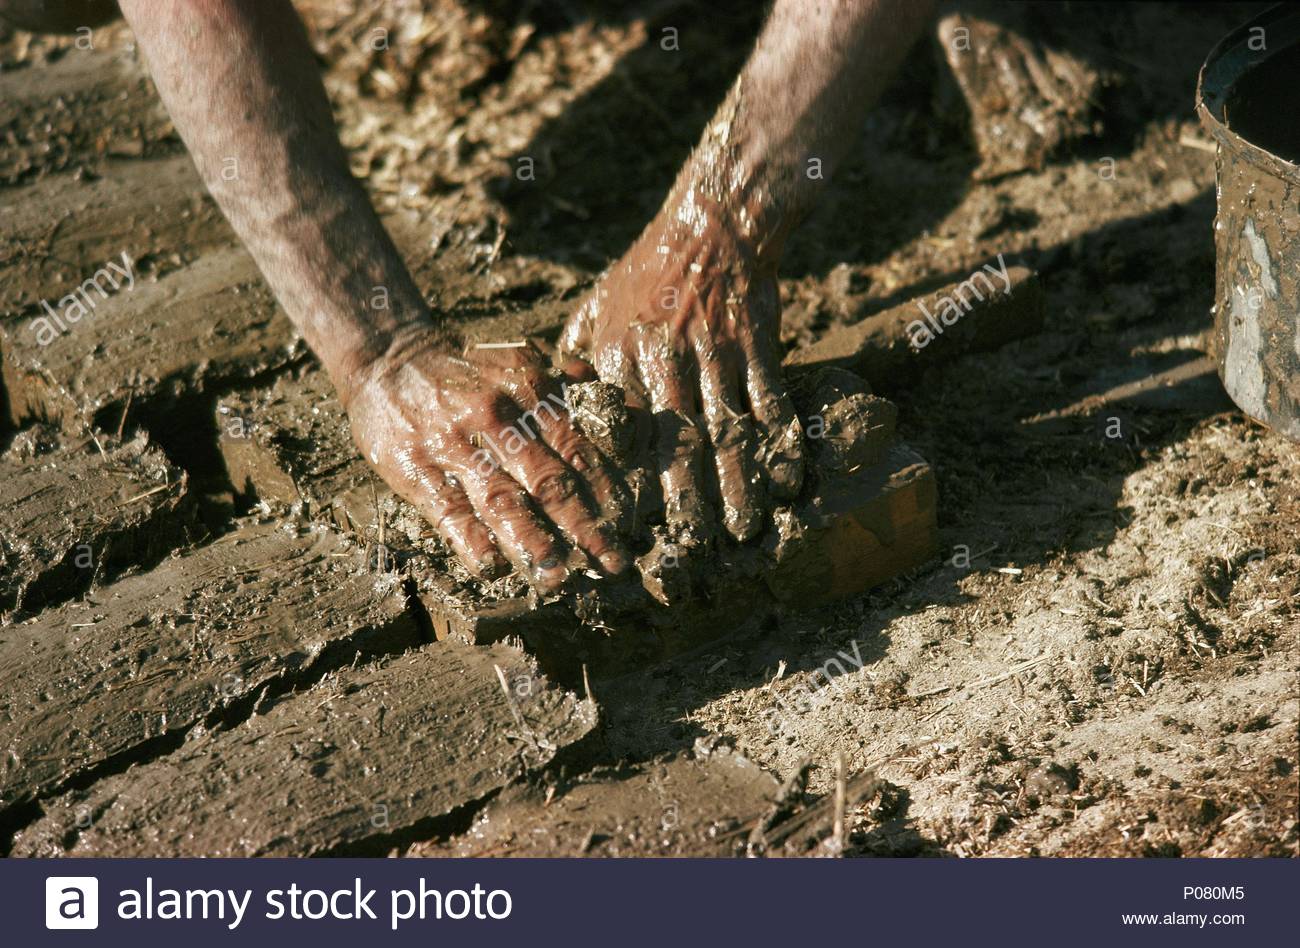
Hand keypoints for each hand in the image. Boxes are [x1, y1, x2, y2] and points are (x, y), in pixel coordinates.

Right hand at [341, 326, 632, 592]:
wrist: (388, 358)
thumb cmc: (467, 370)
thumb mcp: (520, 361)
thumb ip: (567, 384)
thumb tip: (620, 402)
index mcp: (530, 392)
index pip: (576, 449)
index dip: (604, 491)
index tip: (624, 527)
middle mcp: (497, 418)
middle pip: (548, 481)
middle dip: (584, 528)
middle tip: (611, 564)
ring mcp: (455, 444)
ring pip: (502, 499)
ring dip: (534, 541)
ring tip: (559, 575)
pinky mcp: (416, 467)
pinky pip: (448, 508)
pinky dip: (471, 539)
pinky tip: (492, 566)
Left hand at [561, 203, 802, 543]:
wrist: (711, 224)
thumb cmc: (647, 270)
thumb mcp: (596, 304)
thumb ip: (576, 354)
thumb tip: (559, 401)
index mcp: (617, 356)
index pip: (620, 433)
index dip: (628, 483)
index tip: (632, 528)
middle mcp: (664, 359)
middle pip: (676, 443)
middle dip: (687, 501)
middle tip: (695, 548)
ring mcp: (714, 353)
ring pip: (726, 430)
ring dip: (738, 484)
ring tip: (745, 529)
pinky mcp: (755, 345)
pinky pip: (770, 400)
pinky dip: (781, 441)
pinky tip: (788, 478)